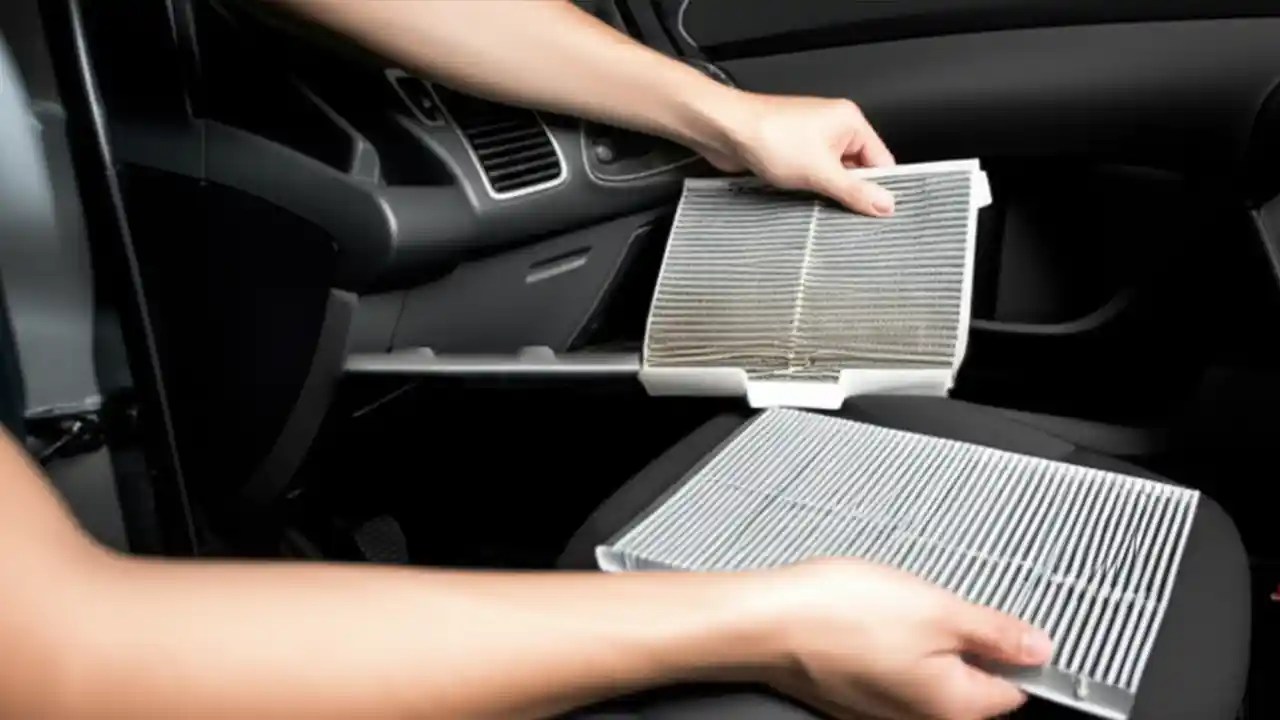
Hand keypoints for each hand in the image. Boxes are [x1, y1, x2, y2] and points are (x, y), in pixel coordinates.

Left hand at [699, 92, 897, 216]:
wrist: (725, 130)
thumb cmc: (769, 136)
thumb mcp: (820, 172)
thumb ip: (854, 191)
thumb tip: (885, 204)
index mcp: (850, 121)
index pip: (881, 160)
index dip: (880, 188)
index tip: (877, 213)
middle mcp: (834, 127)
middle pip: (857, 169)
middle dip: (849, 191)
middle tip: (844, 211)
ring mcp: (812, 139)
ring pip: (833, 174)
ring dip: (826, 190)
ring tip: (816, 198)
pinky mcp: (793, 151)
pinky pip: (812, 174)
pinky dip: (809, 187)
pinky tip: (802, 195)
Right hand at [750, 558, 1052, 719]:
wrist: (766, 622)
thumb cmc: (842, 616)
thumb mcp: (938, 609)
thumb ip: (996, 632)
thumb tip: (1040, 647)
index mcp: (954, 708)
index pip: (1015, 689)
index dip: (1012, 646)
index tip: (993, 616)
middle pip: (969, 683)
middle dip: (959, 640)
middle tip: (931, 605)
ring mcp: (883, 713)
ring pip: (927, 674)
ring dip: (921, 641)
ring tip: (892, 608)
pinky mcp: (854, 699)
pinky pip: (890, 674)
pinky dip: (887, 648)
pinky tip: (867, 621)